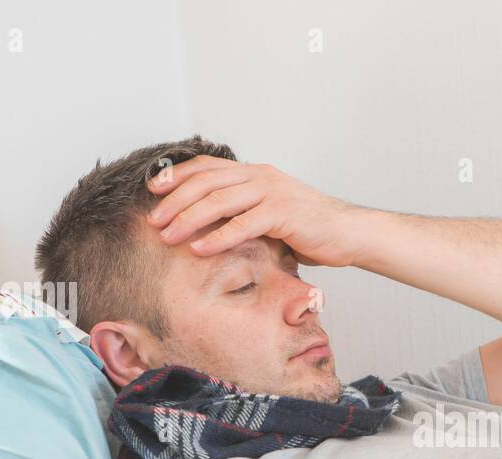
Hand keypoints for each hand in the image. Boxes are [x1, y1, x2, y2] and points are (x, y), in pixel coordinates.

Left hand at [144, 157, 367, 266]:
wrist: (348, 233)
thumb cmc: (309, 228)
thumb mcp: (270, 212)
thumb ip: (244, 210)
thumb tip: (209, 224)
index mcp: (255, 173)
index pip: (207, 166)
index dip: (176, 175)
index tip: (152, 190)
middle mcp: (260, 176)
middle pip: (206, 182)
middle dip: (174, 201)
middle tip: (153, 221)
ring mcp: (271, 193)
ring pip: (219, 201)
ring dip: (189, 219)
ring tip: (168, 237)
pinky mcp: (283, 214)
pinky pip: (242, 225)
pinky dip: (218, 237)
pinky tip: (199, 249)